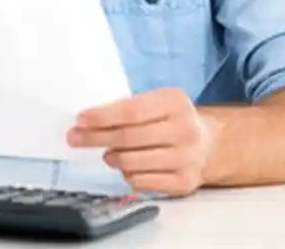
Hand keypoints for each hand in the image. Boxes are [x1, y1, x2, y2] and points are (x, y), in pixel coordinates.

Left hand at [66, 88, 219, 196]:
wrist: (209, 144)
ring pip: (133, 162)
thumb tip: (87, 121)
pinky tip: (128, 168)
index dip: (102, 117)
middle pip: (129, 138)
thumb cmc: (170, 120)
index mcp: (175, 102)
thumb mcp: (155, 102)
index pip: (131, 111)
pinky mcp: (185, 182)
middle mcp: (185, 130)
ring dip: (112, 158)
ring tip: (107, 154)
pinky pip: (143, 182)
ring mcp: (188, 158)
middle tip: (75, 138)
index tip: (80, 120)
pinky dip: (128, 175)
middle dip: (95, 138)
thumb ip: (127, 107)